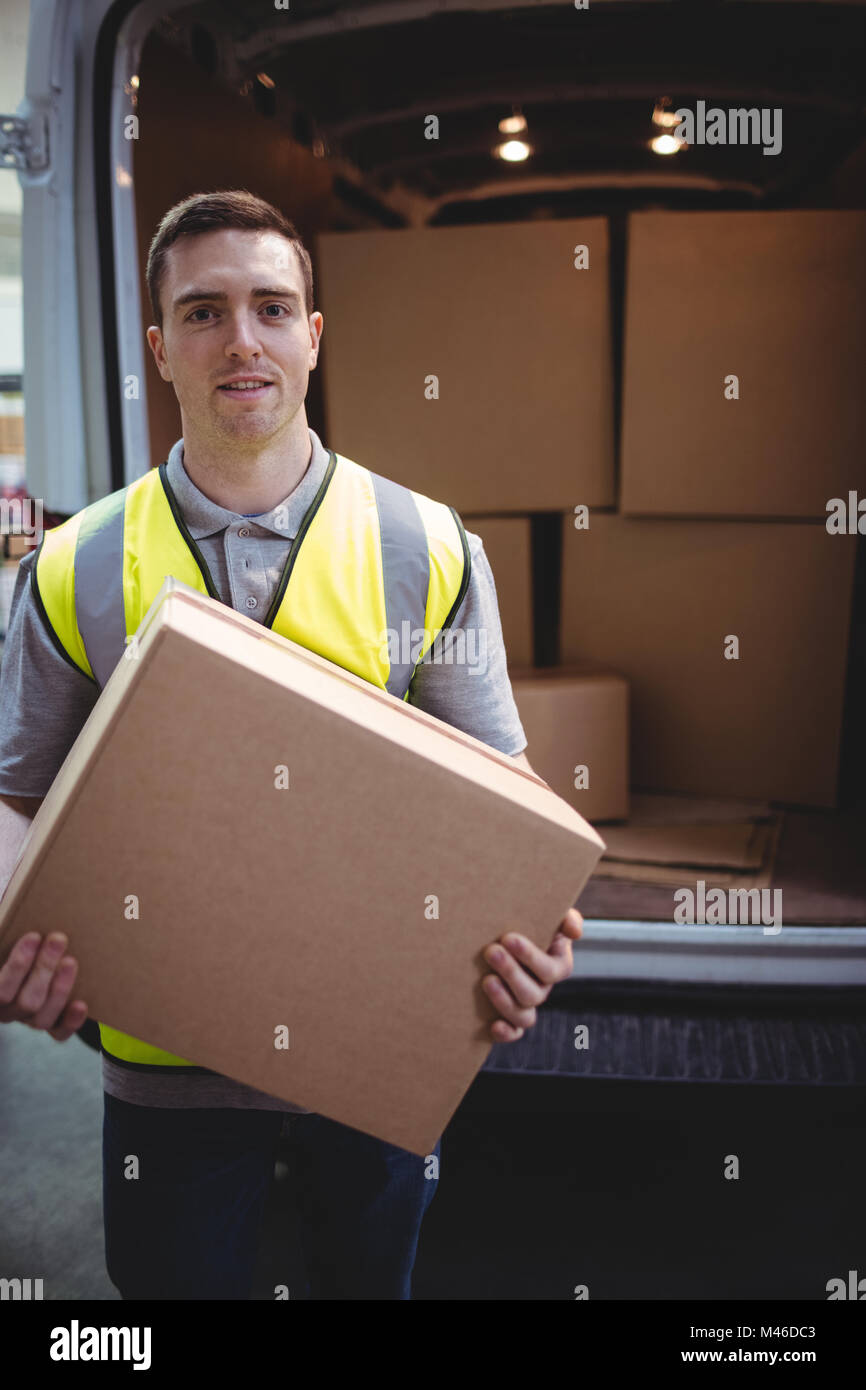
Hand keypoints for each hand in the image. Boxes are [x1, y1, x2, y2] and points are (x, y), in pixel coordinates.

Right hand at [0, 932, 88, 1040]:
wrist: (36, 954)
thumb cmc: (13, 940)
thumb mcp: (8, 934)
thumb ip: (8, 925)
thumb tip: (15, 902)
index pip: (2, 989)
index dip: (18, 964)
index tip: (34, 935)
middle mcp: (6, 1011)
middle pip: (25, 1001)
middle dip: (43, 969)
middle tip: (59, 939)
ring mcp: (29, 1019)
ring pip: (41, 1018)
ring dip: (59, 989)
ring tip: (71, 961)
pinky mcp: (50, 1024)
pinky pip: (58, 1033)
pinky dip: (70, 1021)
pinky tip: (82, 1004)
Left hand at [481, 907, 582, 1042]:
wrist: (503, 934)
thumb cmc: (529, 921)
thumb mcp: (550, 914)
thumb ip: (565, 918)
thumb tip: (574, 931)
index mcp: (558, 965)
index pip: (550, 968)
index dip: (530, 956)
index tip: (508, 937)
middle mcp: (544, 988)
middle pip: (534, 993)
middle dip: (512, 973)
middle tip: (491, 952)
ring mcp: (527, 1005)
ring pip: (525, 1016)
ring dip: (505, 1001)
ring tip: (486, 980)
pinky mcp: (510, 1016)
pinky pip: (514, 1032)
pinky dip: (506, 1033)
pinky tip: (493, 1026)